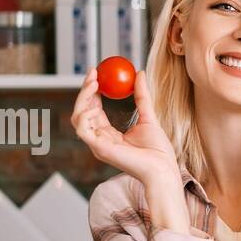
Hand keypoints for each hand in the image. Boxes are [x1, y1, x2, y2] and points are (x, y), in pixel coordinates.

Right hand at [72, 67, 189, 231]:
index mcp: (109, 134)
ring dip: (82, 98)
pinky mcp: (99, 149)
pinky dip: (84, 116)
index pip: (94, 108)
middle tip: (93, 73)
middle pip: (82, 111)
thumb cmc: (158, 150)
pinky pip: (82, 130)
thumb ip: (142, 96)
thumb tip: (140, 73)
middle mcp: (100, 139)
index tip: (97, 72)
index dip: (92, 90)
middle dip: (84, 90)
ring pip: (77, 118)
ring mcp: (98, 145)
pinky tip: (96, 106)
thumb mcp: (149, 116)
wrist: (163, 168)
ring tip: (95, 84)